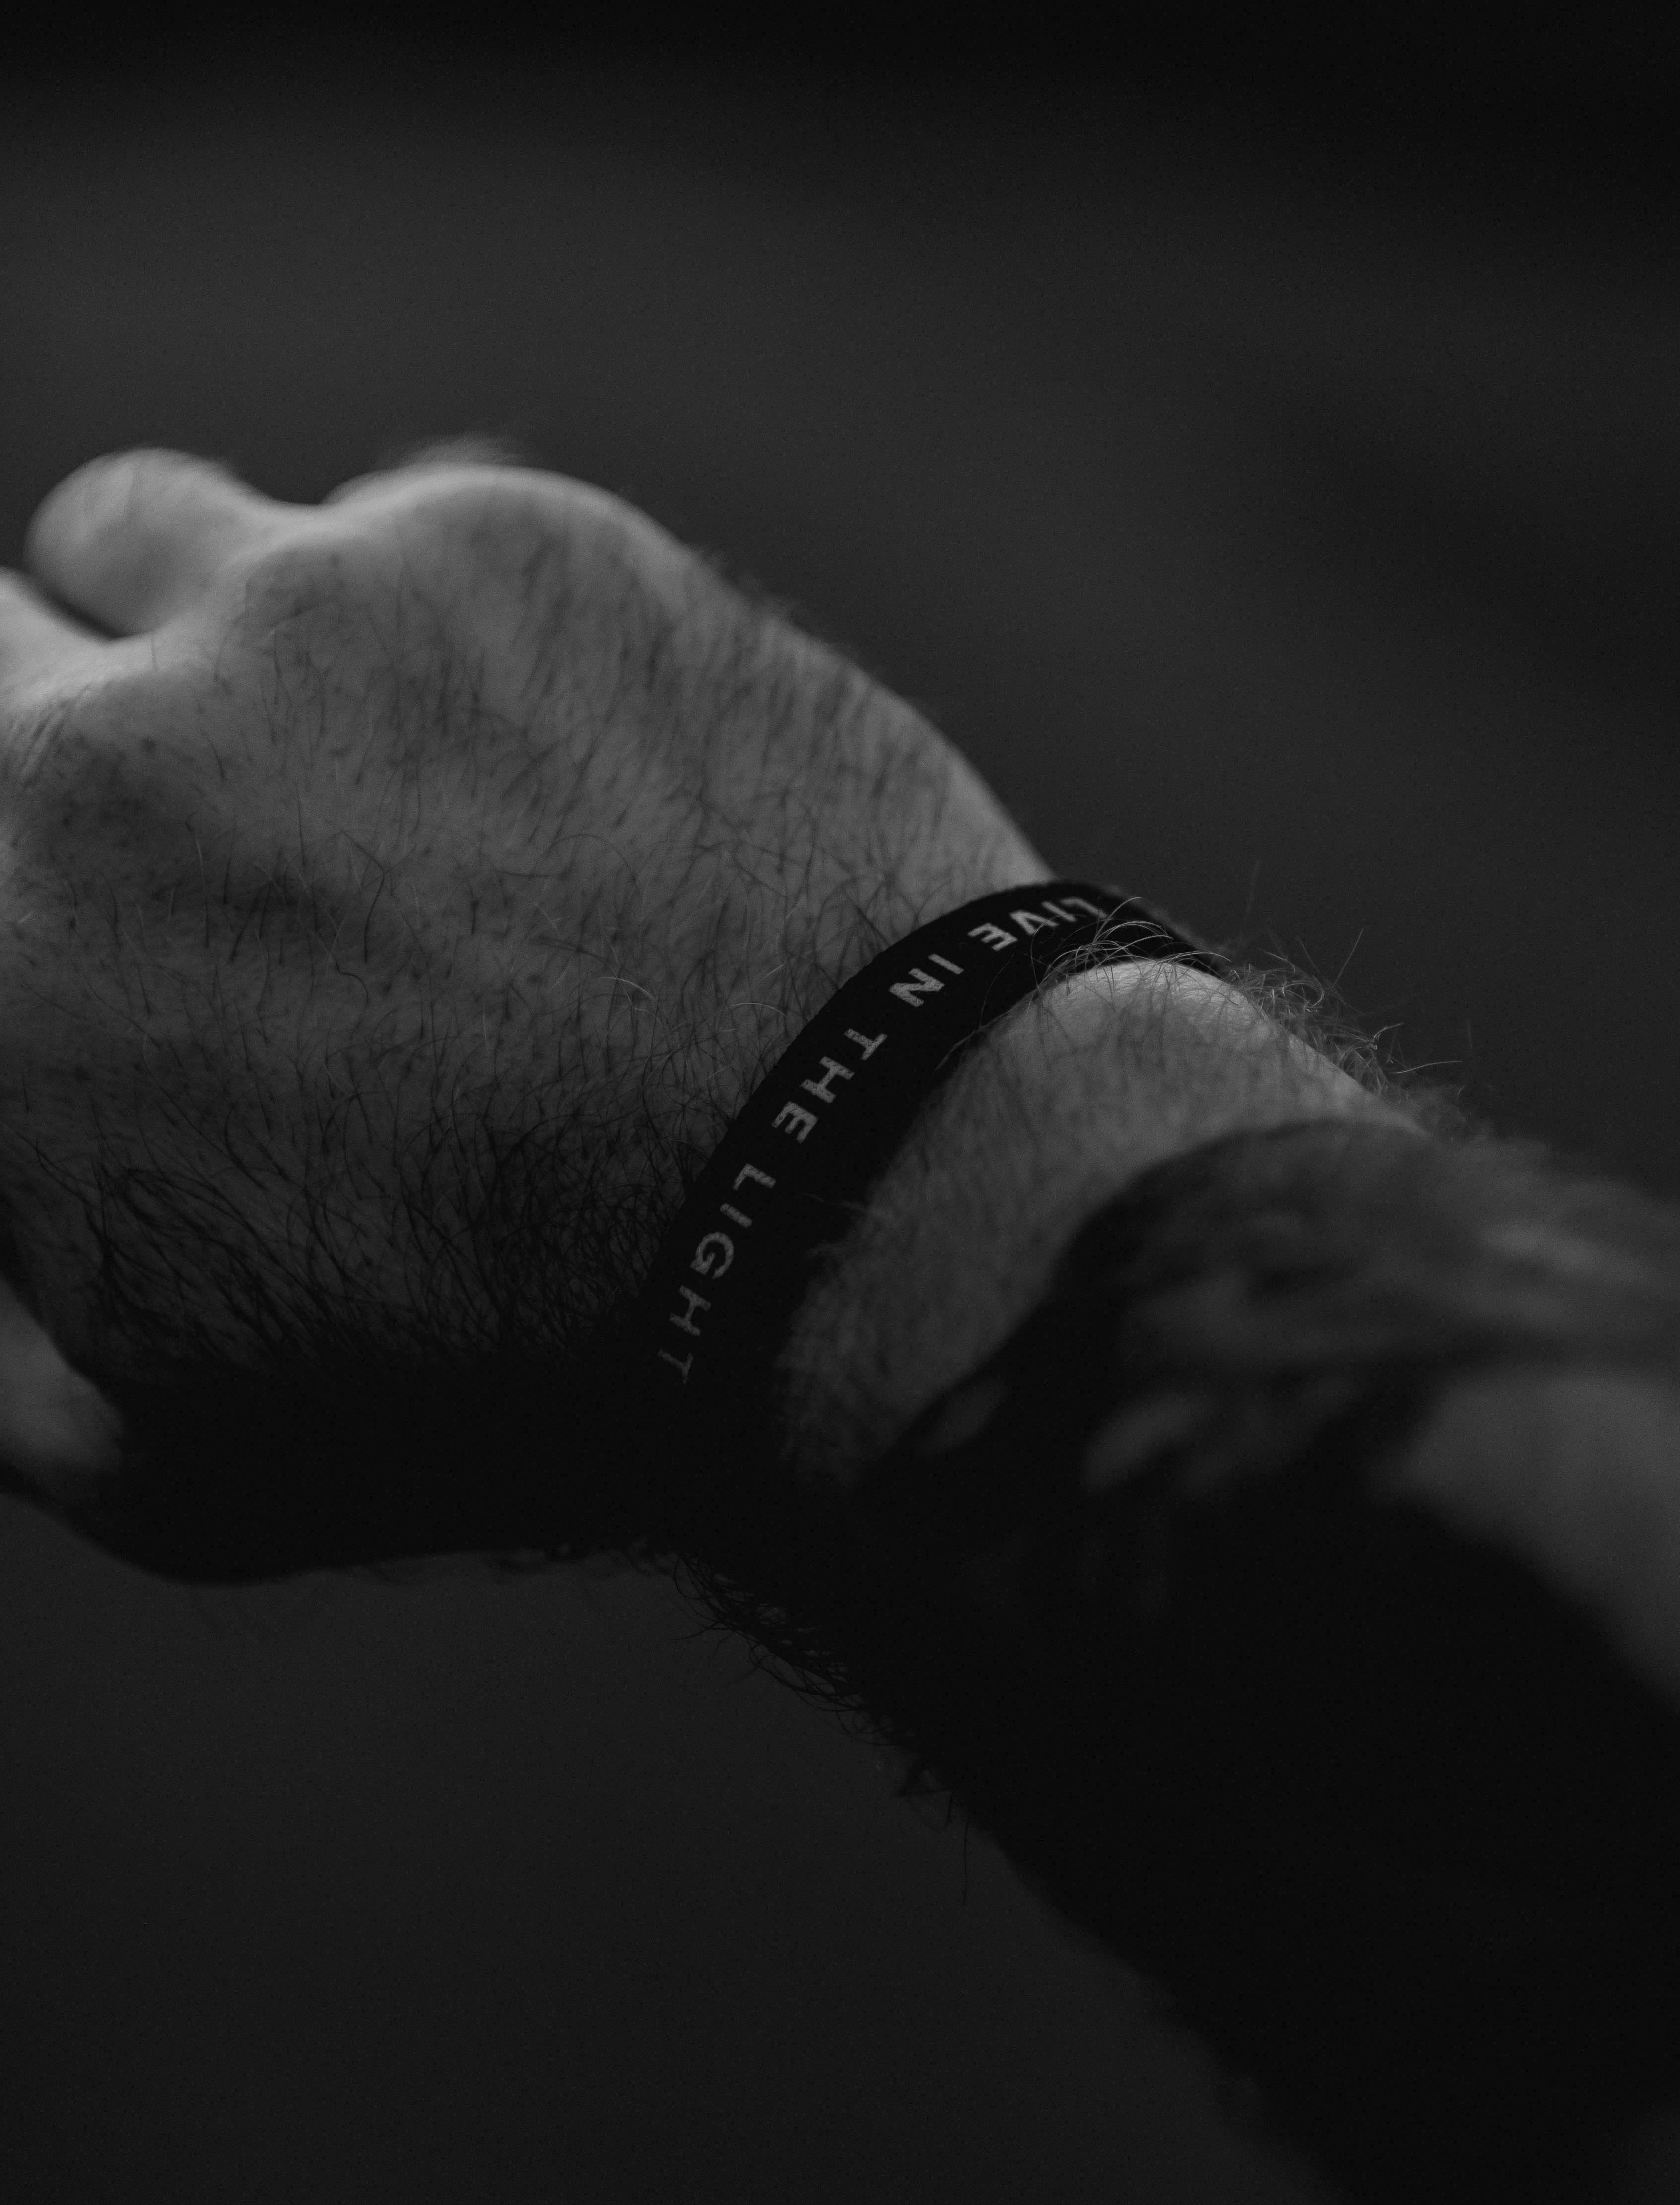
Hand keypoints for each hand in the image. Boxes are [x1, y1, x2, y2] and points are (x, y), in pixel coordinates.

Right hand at [0, 448, 1041, 1536]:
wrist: (848, 1212)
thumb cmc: (518, 1368)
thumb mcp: (171, 1450)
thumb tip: (1, 1193)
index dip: (16, 874)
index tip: (86, 914)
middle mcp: (89, 758)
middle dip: (50, 722)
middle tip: (204, 843)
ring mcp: (303, 611)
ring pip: (145, 542)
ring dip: (207, 641)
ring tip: (369, 786)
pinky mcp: (502, 538)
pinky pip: (389, 532)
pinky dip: (436, 630)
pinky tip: (562, 771)